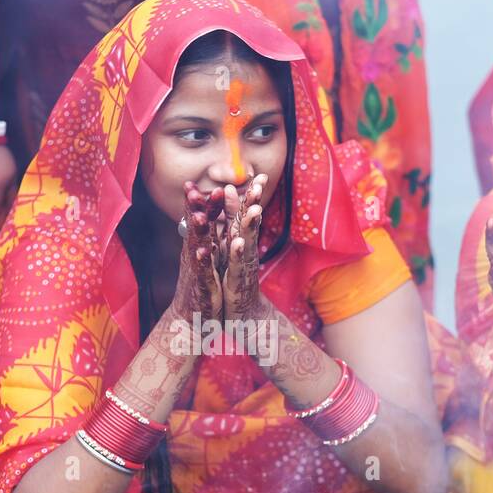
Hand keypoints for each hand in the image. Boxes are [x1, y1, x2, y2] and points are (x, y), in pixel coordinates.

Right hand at [170, 181, 223, 323]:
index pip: (199, 220)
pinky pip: (203, 271)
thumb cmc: (200, 287)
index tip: (199, 184)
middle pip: (194, 227)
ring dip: (198, 231)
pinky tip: (204, 251)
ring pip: (196, 246)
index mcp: (198, 247)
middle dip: (194, 208)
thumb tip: (204, 217)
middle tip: (193, 189)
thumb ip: (205, 238)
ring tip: (199, 215)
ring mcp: (197, 270)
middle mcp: (194, 255)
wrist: (191, 320)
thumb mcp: (204, 259)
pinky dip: (203, 260)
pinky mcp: (202, 286)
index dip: (200, 203)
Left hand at [221, 175, 266, 321]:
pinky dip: (237, 252)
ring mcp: (244, 265)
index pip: (246, 215)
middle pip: (251, 223)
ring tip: (253, 209)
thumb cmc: (236, 282)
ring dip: (250, 225)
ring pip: (247, 241)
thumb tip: (231, 200)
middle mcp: (246, 251)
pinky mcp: (238, 281)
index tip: (258, 176)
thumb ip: (233, 227)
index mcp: (242, 242)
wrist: (243, 316)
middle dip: (255, 203)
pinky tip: (236, 241)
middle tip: (260, 184)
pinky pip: (237, 264)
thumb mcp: (233, 252)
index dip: (251, 196)